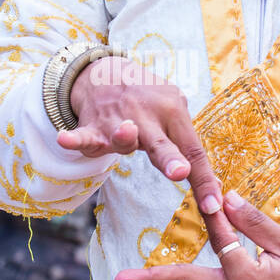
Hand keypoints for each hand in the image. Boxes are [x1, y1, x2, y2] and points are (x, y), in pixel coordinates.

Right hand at [56, 55, 222, 213]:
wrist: (108, 73)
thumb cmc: (149, 104)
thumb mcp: (172, 116)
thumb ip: (185, 149)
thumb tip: (213, 188)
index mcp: (174, 113)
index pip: (193, 151)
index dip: (204, 180)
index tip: (213, 206)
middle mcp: (148, 116)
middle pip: (162, 143)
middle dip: (170, 158)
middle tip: (180, 171)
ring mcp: (119, 120)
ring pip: (122, 135)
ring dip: (124, 137)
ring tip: (127, 132)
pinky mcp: (93, 126)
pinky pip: (83, 135)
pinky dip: (74, 139)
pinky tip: (66, 139)